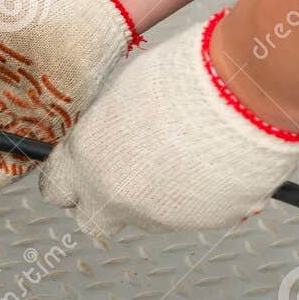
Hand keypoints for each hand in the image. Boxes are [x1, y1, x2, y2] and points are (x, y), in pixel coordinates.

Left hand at [40, 11, 298, 236]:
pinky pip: (195, 212)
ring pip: (148, 216)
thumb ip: (107, 129)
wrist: (242, 91)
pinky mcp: (202, 222)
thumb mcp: (124, 94)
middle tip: (131, 176)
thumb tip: (109, 139)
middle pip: (95, 219)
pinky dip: (202, 194)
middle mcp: (115, 195)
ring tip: (187, 150)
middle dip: (108, 202)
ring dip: (158, 195)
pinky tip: (216, 159)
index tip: (81, 175)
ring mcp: (159, 214)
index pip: (57, 189)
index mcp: (86, 158)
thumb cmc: (184, 77)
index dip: (71, 181)